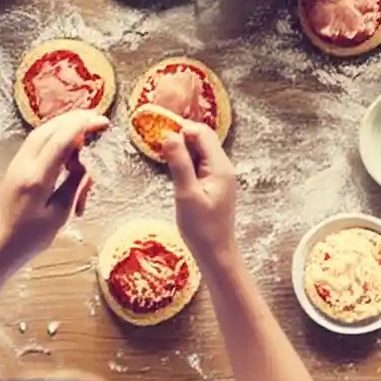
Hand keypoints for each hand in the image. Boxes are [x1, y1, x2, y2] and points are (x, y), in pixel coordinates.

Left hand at [0, 110, 109, 268]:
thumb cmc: (29, 239)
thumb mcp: (60, 214)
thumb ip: (74, 185)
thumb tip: (84, 164)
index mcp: (36, 178)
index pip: (62, 140)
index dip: (84, 126)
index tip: (103, 123)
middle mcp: (24, 164)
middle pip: (50, 129)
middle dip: (75, 120)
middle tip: (97, 121)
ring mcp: (17, 164)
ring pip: (42, 133)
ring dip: (65, 129)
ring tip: (86, 134)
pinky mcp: (16, 168)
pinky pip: (38, 144)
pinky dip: (55, 139)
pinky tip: (69, 148)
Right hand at [162, 121, 238, 265]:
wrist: (216, 253)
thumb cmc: (201, 228)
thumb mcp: (186, 195)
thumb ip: (179, 164)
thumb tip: (169, 135)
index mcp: (220, 166)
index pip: (202, 133)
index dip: (181, 128)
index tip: (158, 130)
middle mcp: (223, 166)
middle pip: (202, 138)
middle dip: (181, 135)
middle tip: (157, 139)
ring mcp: (220, 175)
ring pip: (200, 150)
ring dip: (182, 148)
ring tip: (162, 153)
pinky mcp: (214, 183)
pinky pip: (200, 162)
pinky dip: (186, 160)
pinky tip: (173, 167)